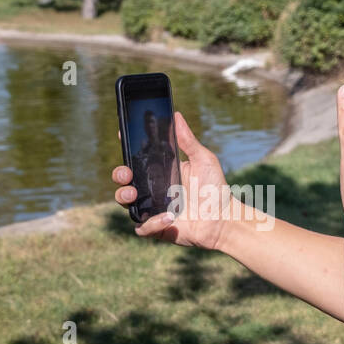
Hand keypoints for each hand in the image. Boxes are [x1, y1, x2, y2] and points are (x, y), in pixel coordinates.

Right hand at [111, 111, 228, 250]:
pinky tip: (168, 217)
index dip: (127, 148)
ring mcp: (152, 209)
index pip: (137, 158)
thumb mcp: (203, 160)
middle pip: (124, 180)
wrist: (224, 218)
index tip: (123, 136)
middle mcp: (153, 189)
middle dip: (119, 174)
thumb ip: (188, 140)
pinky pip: (142, 227)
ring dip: (123, 196)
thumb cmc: (215, 188)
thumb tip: (176, 115)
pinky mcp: (157, 228)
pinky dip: (151, 223)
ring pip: (125, 203)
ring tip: (133, 193)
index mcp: (160, 171)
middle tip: (126, 173)